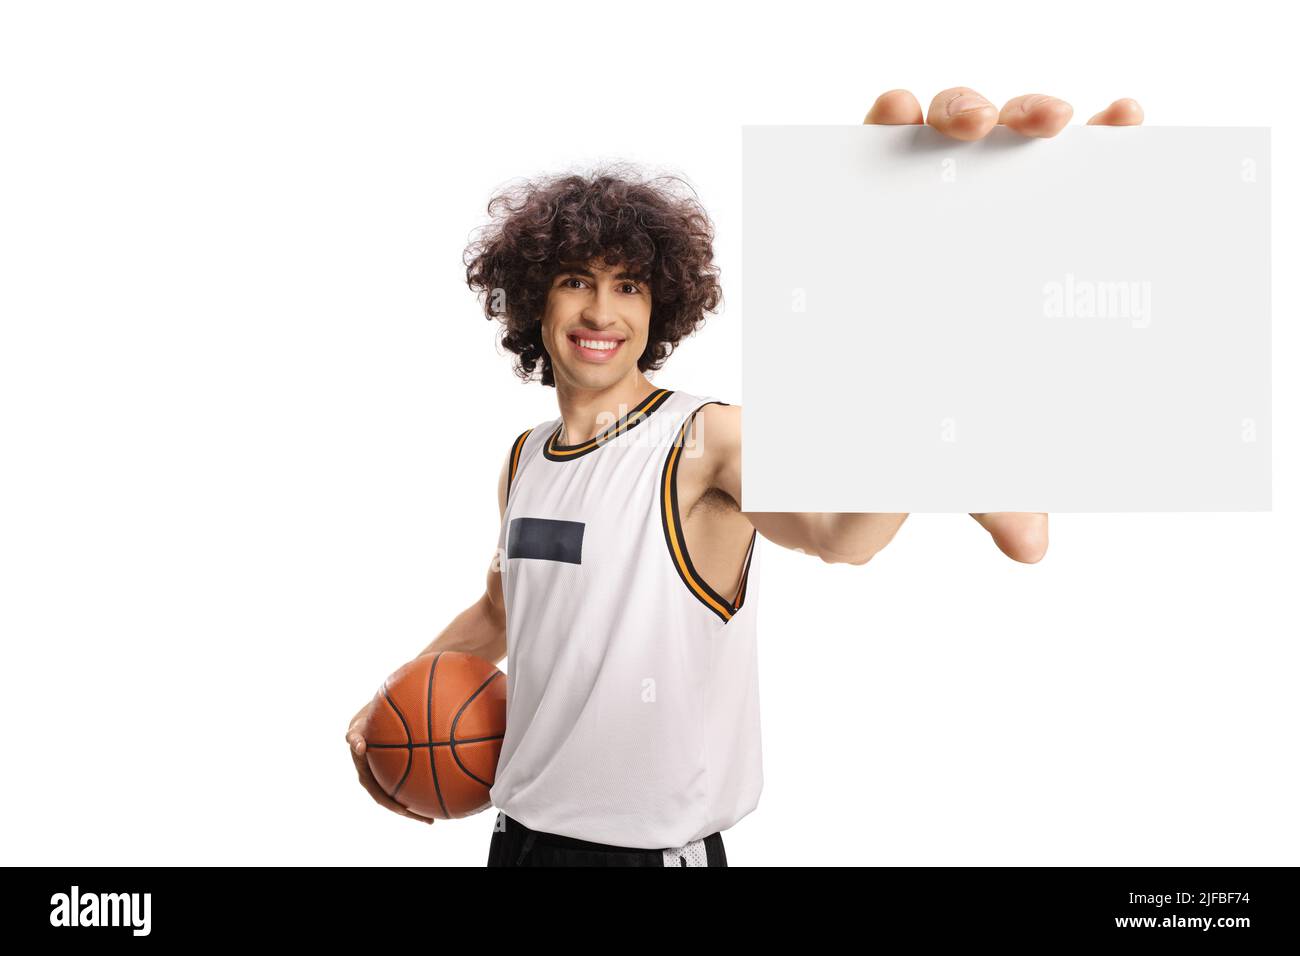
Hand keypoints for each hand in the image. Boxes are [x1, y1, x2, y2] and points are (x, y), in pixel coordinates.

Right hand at [347, 698, 434, 824]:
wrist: (367, 722)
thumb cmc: (363, 726)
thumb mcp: (356, 730)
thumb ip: (355, 737)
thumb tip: (358, 745)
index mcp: (367, 778)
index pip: (380, 796)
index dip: (392, 805)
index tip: (406, 812)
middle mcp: (379, 782)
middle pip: (396, 802)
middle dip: (413, 813)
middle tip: (429, 821)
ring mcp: (388, 778)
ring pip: (406, 794)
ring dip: (421, 804)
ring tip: (440, 812)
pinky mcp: (398, 771)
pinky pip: (414, 780)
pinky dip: (426, 784)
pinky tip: (444, 783)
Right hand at [862, 88, 1143, 561]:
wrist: (795, 467)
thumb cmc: (887, 463)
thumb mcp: (953, 472)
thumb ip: (993, 492)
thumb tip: (1032, 544)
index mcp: (1012, 288)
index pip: (1070, 209)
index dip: (1107, 157)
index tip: (1131, 121)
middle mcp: (970, 243)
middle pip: (1017, 153)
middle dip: (1038, 116)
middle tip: (1048, 125)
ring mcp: (912, 221)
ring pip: (949, 133)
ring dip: (964, 107)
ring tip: (969, 126)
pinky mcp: (850, 217)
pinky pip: (868, 148)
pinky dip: (883, 117)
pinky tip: (894, 112)